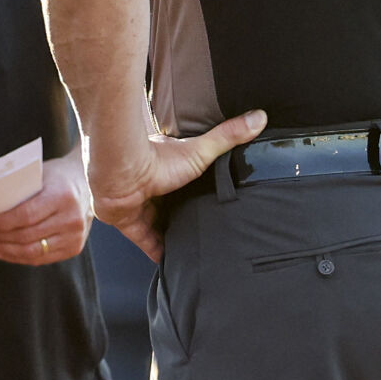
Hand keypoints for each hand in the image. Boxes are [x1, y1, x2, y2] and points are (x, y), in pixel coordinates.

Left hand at [0, 150, 91, 265]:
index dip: (3, 222)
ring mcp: (75, 237)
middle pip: (28, 236)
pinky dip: (19, 257)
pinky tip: (2, 252)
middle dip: (0, 237)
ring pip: (33, 251)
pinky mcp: (74, 248)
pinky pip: (42, 259)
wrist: (87, 184)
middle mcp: (71, 219)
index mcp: (62, 197)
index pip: (27, 215)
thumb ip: (19, 191)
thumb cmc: (56, 177)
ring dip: (6, 250)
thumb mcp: (39, 175)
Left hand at [89, 109, 265, 262]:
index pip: (184, 188)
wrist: (120, 168)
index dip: (196, 198)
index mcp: (166, 173)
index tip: (212, 209)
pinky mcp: (128, 223)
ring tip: (194, 254)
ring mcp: (138, 207)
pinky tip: (172, 263)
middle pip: (171, 210)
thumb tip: (260, 117)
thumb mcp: (201, 150)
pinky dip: (159, 253)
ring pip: (159, 228)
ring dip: (173, 238)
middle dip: (185, 221)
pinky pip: (145, 243)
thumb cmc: (157, 157)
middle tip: (207, 236)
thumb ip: (228, 136)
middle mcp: (152, 191)